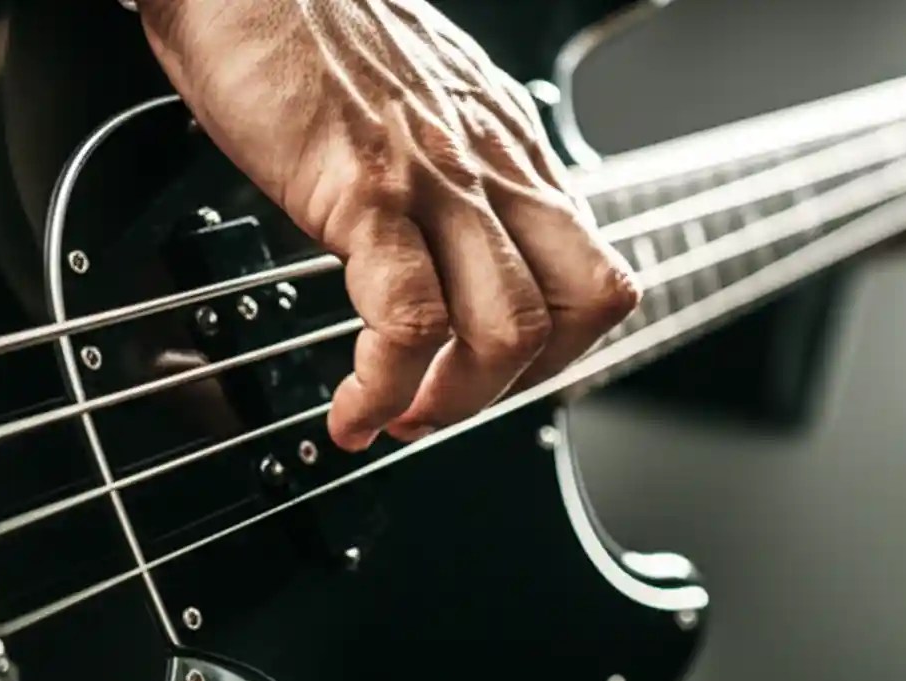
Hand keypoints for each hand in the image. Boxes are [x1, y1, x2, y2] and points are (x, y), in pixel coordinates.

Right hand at [135, 0, 638, 450]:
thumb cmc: (313, 22)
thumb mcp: (423, 97)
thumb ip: (451, 164)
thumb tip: (448, 234)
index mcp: (509, 149)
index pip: (592, 276)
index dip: (555, 352)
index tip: (493, 377)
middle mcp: (492, 167)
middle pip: (578, 310)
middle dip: (517, 388)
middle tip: (446, 407)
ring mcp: (436, 181)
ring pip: (508, 331)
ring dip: (457, 402)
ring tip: (399, 416)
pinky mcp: (366, 190)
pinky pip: (407, 319)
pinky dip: (383, 387)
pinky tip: (352, 405)